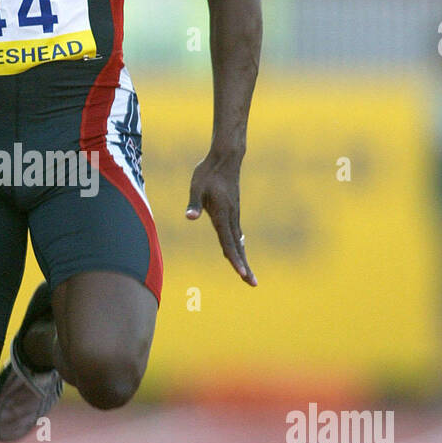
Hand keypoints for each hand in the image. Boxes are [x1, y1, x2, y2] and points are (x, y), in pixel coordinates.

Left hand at [186, 150, 256, 285]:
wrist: (226, 158)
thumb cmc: (207, 172)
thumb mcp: (196, 187)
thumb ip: (194, 204)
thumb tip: (189, 218)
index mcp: (222, 214)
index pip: (228, 242)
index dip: (234, 259)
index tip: (241, 273)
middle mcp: (231, 217)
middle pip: (237, 247)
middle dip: (244, 267)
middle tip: (252, 284)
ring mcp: (234, 214)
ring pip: (239, 242)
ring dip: (243, 259)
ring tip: (248, 275)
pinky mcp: (234, 211)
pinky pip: (237, 234)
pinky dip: (239, 246)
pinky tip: (240, 251)